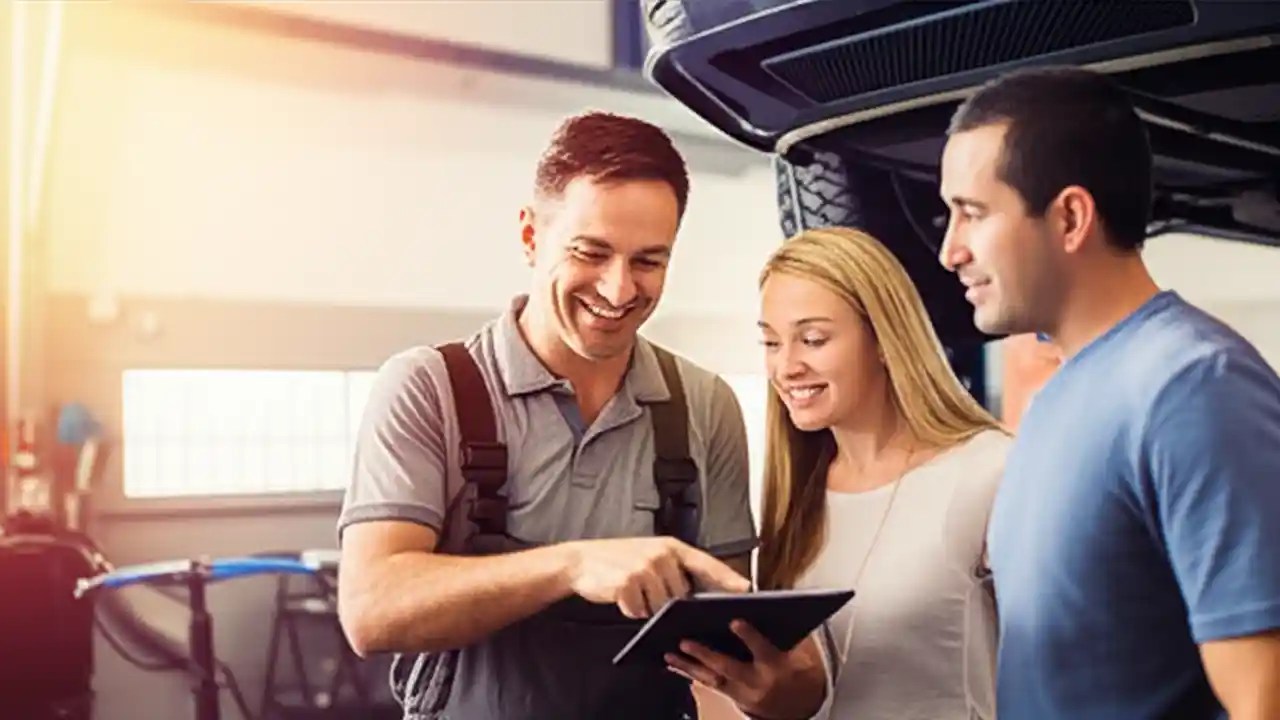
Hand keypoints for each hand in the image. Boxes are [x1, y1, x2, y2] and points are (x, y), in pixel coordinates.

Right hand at [563, 537, 749, 618]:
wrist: (580, 561)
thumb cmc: (618, 560)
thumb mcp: (649, 556)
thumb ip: (673, 571)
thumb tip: (695, 598)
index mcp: (671, 547)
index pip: (707, 564)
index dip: (728, 578)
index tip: (748, 589)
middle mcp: (661, 554)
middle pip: (682, 595)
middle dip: (668, 603)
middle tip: (647, 591)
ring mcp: (645, 567)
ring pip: (661, 606)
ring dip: (648, 607)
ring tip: (633, 592)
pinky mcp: (628, 582)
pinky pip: (639, 610)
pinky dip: (632, 610)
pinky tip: (622, 597)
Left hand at [665, 621, 825, 719]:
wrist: (799, 705)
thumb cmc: (794, 666)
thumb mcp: (794, 648)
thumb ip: (775, 630)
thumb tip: (753, 604)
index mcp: (776, 666)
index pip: (763, 650)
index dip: (749, 636)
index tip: (735, 621)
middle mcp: (758, 683)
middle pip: (729, 668)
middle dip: (706, 655)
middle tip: (685, 641)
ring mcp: (743, 695)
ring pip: (713, 680)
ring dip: (689, 666)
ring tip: (669, 653)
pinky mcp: (733, 700)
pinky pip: (709, 685)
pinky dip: (690, 673)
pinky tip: (674, 664)